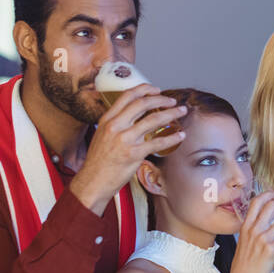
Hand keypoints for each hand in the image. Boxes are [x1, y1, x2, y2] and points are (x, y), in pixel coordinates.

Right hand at [69, 83, 187, 213]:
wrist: (92, 182)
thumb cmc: (98, 162)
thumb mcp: (101, 136)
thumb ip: (115, 124)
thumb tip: (133, 116)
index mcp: (107, 120)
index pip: (127, 96)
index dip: (144, 89)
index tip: (156, 89)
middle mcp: (115, 126)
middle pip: (142, 104)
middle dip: (161, 99)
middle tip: (172, 101)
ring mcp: (124, 140)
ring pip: (153, 120)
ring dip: (171, 114)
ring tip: (181, 112)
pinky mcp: (133, 154)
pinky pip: (157, 143)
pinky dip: (172, 138)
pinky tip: (180, 136)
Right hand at [228, 190, 273, 272]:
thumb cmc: (243, 267)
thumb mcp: (243, 244)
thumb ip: (251, 233)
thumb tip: (262, 228)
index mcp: (245, 227)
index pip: (256, 202)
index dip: (268, 195)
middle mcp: (254, 230)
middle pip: (272, 206)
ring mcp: (263, 239)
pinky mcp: (272, 249)